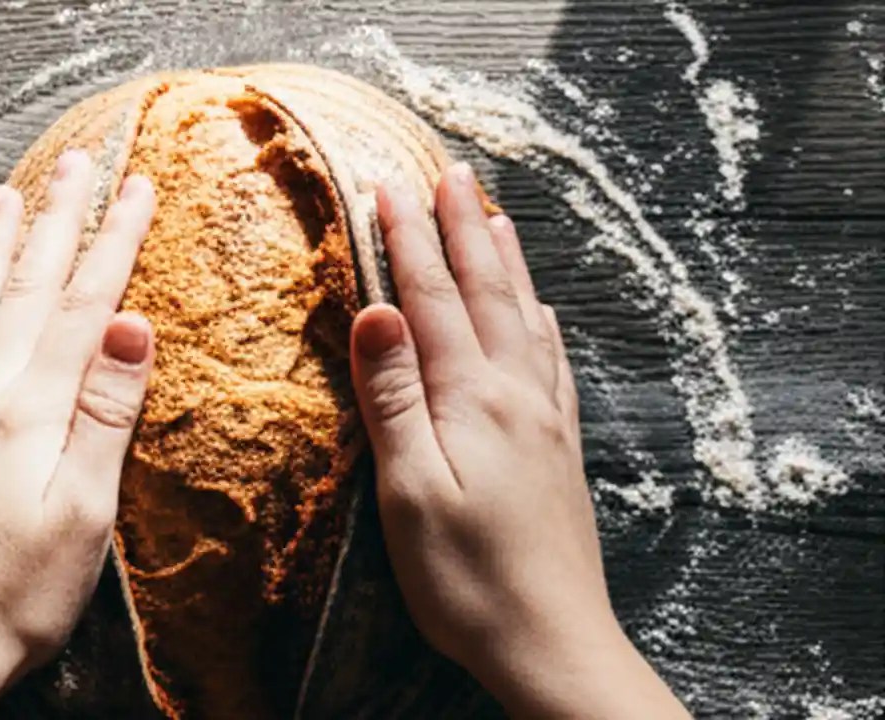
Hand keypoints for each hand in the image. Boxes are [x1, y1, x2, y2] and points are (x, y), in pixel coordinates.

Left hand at [0, 152, 156, 718]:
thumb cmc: (16, 596)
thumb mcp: (83, 510)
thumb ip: (105, 413)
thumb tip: (129, 324)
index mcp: (30, 410)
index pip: (83, 307)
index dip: (113, 242)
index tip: (138, 186)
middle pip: (25, 292)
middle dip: (55, 222)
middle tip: (73, 162)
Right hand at [350, 163, 687, 717]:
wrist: (551, 640)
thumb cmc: (467, 577)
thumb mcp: (410, 490)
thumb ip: (392, 398)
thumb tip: (378, 312)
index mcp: (473, 399)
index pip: (433, 300)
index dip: (408, 241)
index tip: (387, 187)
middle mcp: (517, 394)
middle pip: (487, 291)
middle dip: (463, 227)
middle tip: (450, 173)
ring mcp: (545, 418)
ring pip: (523, 315)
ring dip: (505, 260)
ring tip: (494, 216)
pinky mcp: (558, 446)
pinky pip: (551, 359)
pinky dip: (538, 318)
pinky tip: (538, 311)